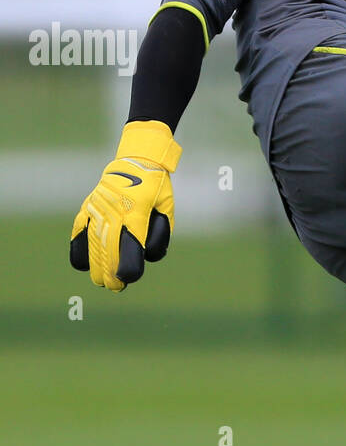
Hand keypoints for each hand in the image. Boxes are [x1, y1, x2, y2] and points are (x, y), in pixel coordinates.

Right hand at [70, 121, 181, 290]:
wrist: (137, 158)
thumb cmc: (156, 187)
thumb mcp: (166, 207)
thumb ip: (160, 231)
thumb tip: (149, 255)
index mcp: (137, 209)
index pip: (131, 243)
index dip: (128, 263)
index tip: (128, 277)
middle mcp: (114, 209)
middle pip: (109, 247)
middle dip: (111, 270)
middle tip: (116, 286)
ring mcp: (98, 207)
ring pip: (93, 241)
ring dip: (96, 264)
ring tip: (101, 281)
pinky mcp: (89, 206)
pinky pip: (80, 228)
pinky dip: (79, 246)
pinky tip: (82, 263)